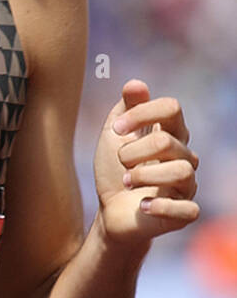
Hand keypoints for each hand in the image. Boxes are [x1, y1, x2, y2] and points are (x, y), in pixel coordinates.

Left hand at [94, 78, 199, 246]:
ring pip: (180, 172)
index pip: (172, 108)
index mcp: (170, 133)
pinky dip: (161, 206)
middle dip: (133, 152)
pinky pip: (188, 209)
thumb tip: (136, 84)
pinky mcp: (184, 213)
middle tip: (121, 163)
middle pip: (167, 141)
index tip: (116, 129)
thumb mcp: (113, 136)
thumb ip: (125, 109)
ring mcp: (187, 185)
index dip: (143, 113)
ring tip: (127, 183)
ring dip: (144, 177)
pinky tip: (142, 205)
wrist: (110, 211)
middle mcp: (184, 156)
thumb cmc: (114, 170)